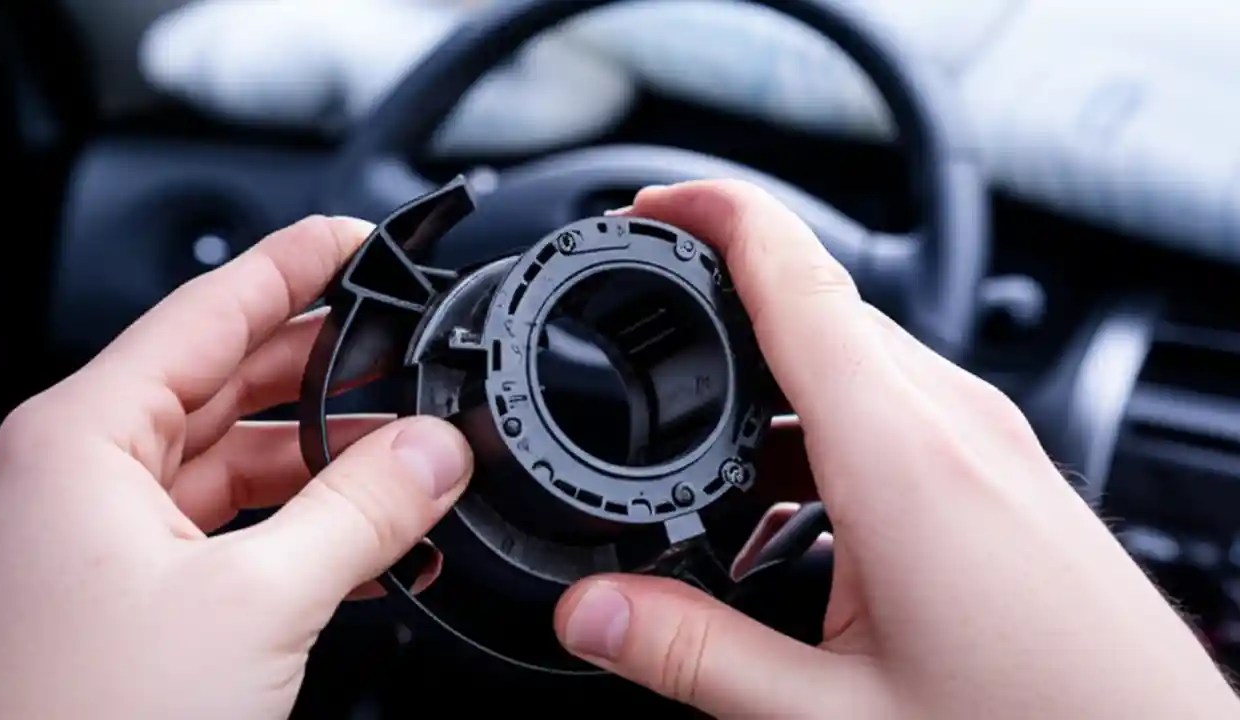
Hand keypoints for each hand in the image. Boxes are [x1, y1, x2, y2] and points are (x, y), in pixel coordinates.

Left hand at [0, 217, 472, 718]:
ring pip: (228, 462)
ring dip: (320, 458)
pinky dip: (299, 524)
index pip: (200, 316)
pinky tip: (368, 534)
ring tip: (407, 454)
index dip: (287, 267)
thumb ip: (363, 508)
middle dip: (318, 369)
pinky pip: (227, 529)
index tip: (352, 240)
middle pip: (217, 385)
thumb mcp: (261, 602)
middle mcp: (73, 483)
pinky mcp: (130, 600)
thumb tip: (433, 450)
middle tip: (401, 347)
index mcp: (73, 445)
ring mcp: (97, 546)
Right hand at [553, 182, 1239, 717]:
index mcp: (902, 454)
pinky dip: (822, 428)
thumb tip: (587, 613)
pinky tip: (788, 510)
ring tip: (701, 455)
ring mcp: (989, 439)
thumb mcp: (834, 715)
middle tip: (646, 333)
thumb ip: (693, 657)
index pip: (794, 275)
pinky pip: (894, 406)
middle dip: (722, 302)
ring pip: (855, 359)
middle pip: (816, 306)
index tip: (652, 205)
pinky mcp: (1005, 469)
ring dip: (771, 381)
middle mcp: (953, 421)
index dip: (714, 215)